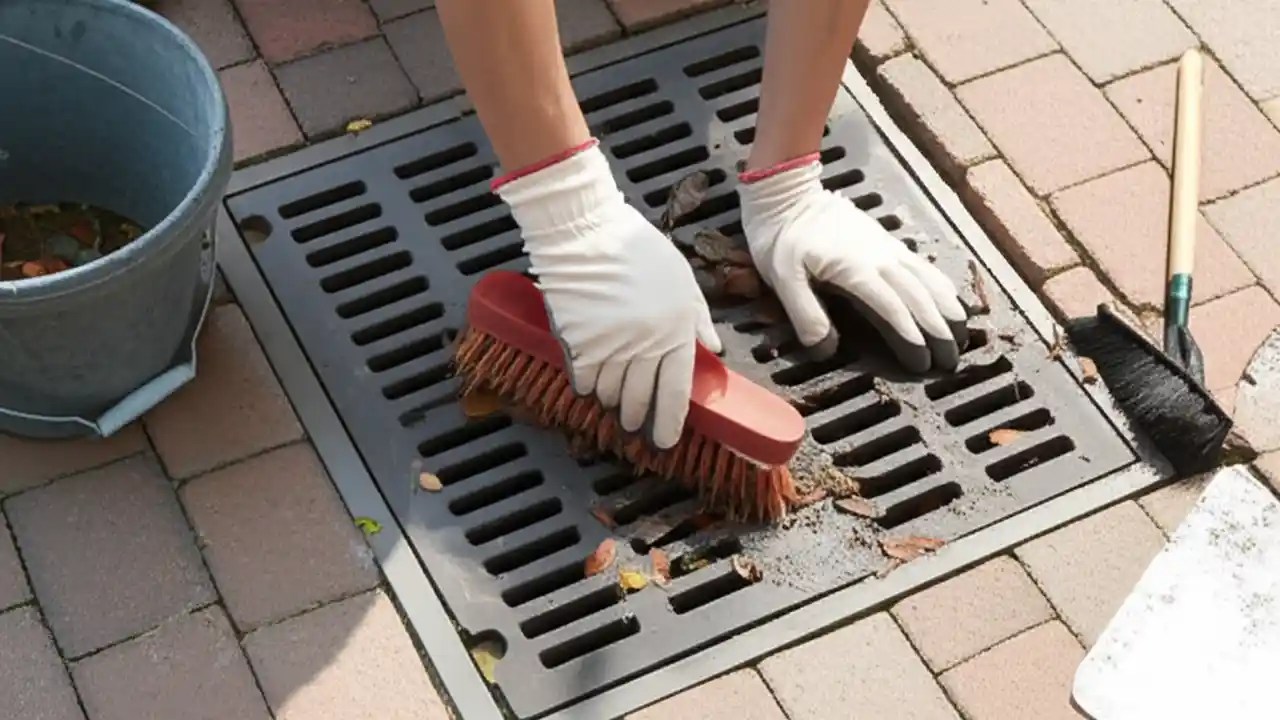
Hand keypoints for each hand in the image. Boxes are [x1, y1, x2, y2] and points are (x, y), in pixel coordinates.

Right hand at [495, 142, 721, 448]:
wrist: (585, 232)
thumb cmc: (636, 249)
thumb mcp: (682, 279)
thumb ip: (697, 318)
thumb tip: (714, 349)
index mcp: (675, 330)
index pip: (676, 390)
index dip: (671, 421)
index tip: (666, 441)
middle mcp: (645, 345)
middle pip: (640, 399)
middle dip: (637, 418)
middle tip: (634, 426)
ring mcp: (610, 346)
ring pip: (610, 394)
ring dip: (611, 403)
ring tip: (612, 404)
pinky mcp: (579, 343)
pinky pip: (584, 380)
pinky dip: (587, 387)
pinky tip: (590, 384)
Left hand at [737, 158, 968, 372]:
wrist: (786, 191)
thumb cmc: (780, 236)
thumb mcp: (781, 278)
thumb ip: (805, 314)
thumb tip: (827, 349)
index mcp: (856, 270)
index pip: (893, 308)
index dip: (911, 336)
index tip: (922, 363)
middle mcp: (881, 258)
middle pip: (919, 297)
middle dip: (939, 331)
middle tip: (950, 362)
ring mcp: (887, 248)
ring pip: (928, 280)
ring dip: (948, 309)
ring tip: (962, 335)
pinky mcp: (886, 241)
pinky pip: (923, 266)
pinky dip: (941, 286)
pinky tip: (949, 299)